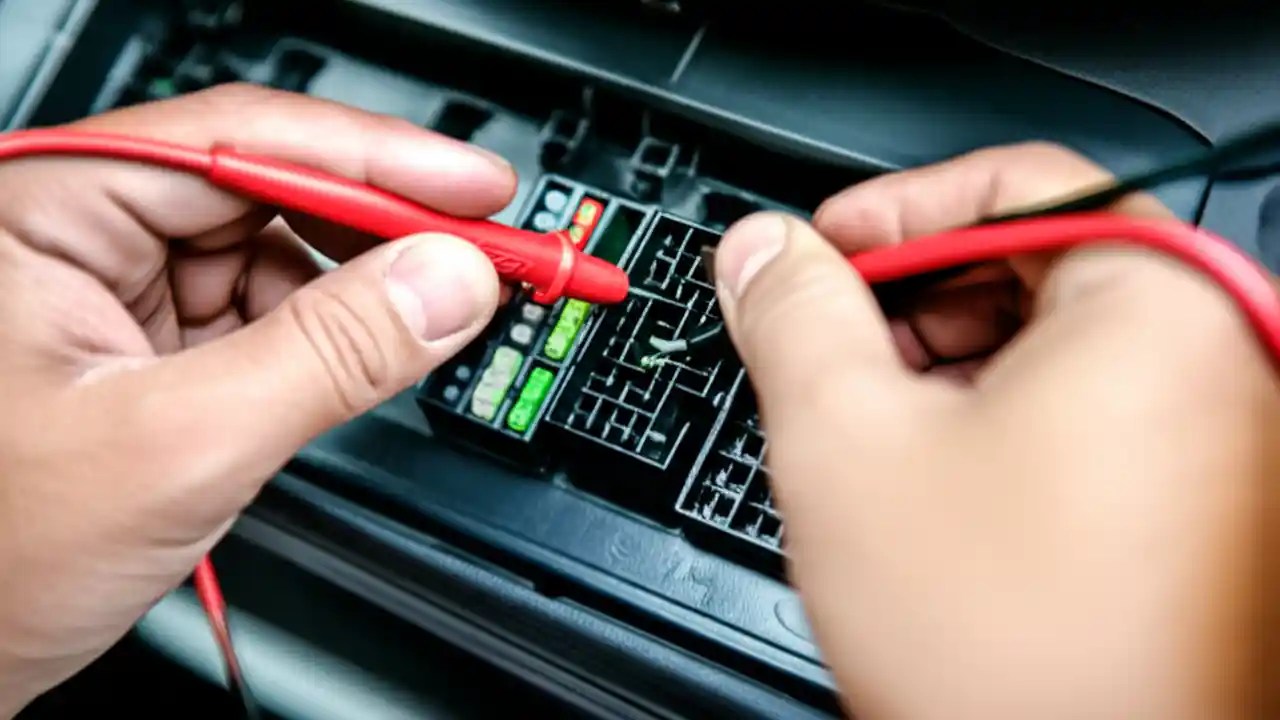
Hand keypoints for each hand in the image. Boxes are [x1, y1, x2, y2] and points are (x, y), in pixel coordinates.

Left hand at [0, 84, 512, 714]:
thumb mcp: (179, 444)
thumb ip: (329, 354)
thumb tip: (447, 281)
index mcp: (40, 212)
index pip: (240, 141)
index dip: (378, 159)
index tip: (479, 188)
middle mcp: (75, 231)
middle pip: (269, 186)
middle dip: (380, 229)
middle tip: (481, 255)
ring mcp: (113, 287)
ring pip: (276, 251)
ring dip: (360, 287)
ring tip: (429, 320)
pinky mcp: (150, 343)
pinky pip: (266, 309)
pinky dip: (330, 331)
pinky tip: (368, 352)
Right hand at [714, 143, 1279, 718]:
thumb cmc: (1014, 655)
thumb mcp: (846, 442)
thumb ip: (792, 316)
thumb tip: (764, 254)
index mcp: (1159, 306)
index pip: (1016, 182)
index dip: (892, 211)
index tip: (826, 251)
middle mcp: (1219, 360)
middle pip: (1034, 266)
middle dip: (910, 306)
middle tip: (832, 346)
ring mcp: (1221, 440)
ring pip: (1056, 351)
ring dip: (945, 372)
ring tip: (877, 435)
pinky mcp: (1202, 506)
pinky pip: (1090, 419)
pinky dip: (1000, 427)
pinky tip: (938, 487)